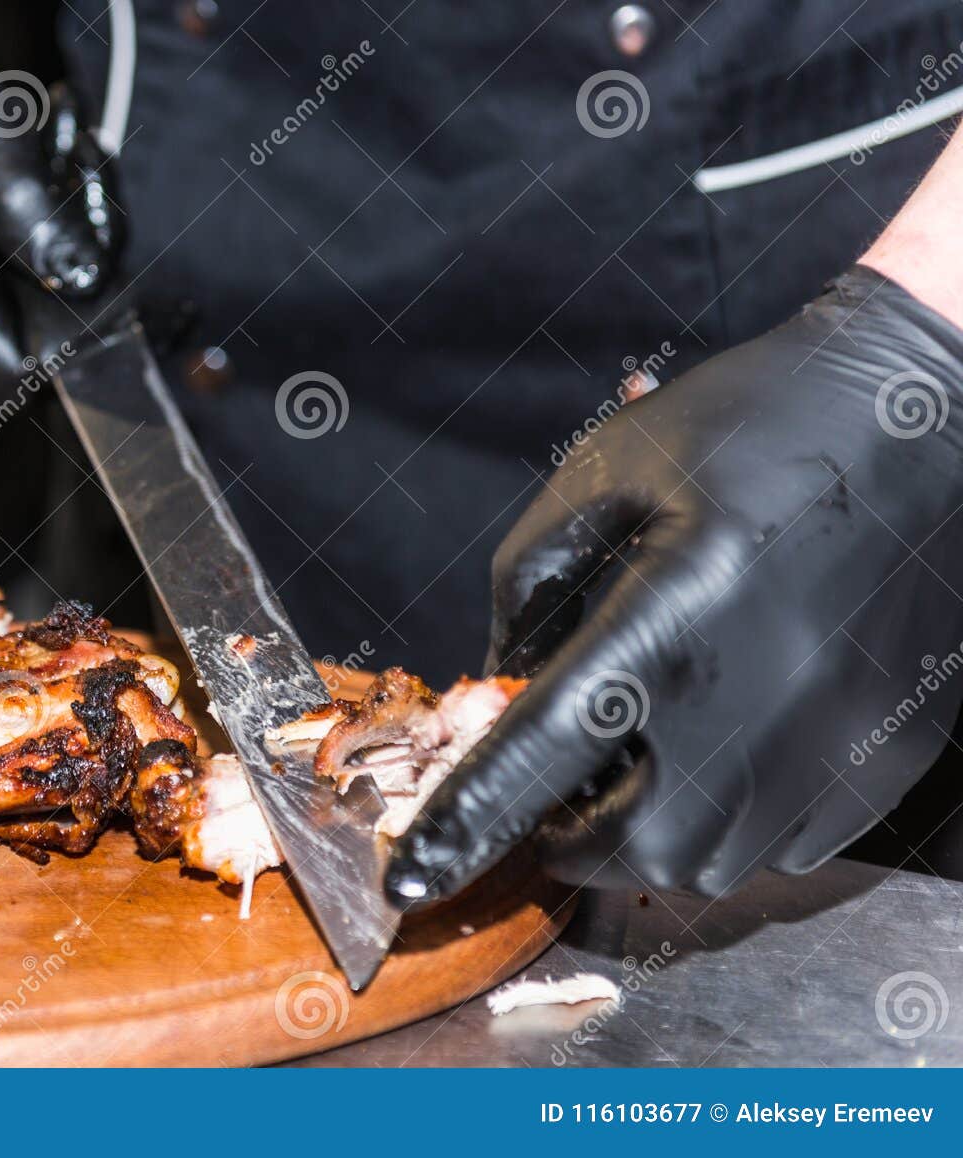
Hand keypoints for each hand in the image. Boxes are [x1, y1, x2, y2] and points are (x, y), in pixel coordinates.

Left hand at [386, 266, 962, 903]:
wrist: (927, 418)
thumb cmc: (754, 427)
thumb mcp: (608, 472)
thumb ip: (529, 585)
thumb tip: (501, 683)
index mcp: (664, 628)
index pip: (533, 761)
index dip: (461, 826)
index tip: (407, 880)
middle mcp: (747, 715)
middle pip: (615, 843)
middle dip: (561, 825)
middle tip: (555, 769)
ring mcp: (825, 755)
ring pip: (695, 861)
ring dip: (642, 824)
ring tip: (647, 739)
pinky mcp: (875, 769)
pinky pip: (771, 843)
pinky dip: (722, 812)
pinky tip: (728, 729)